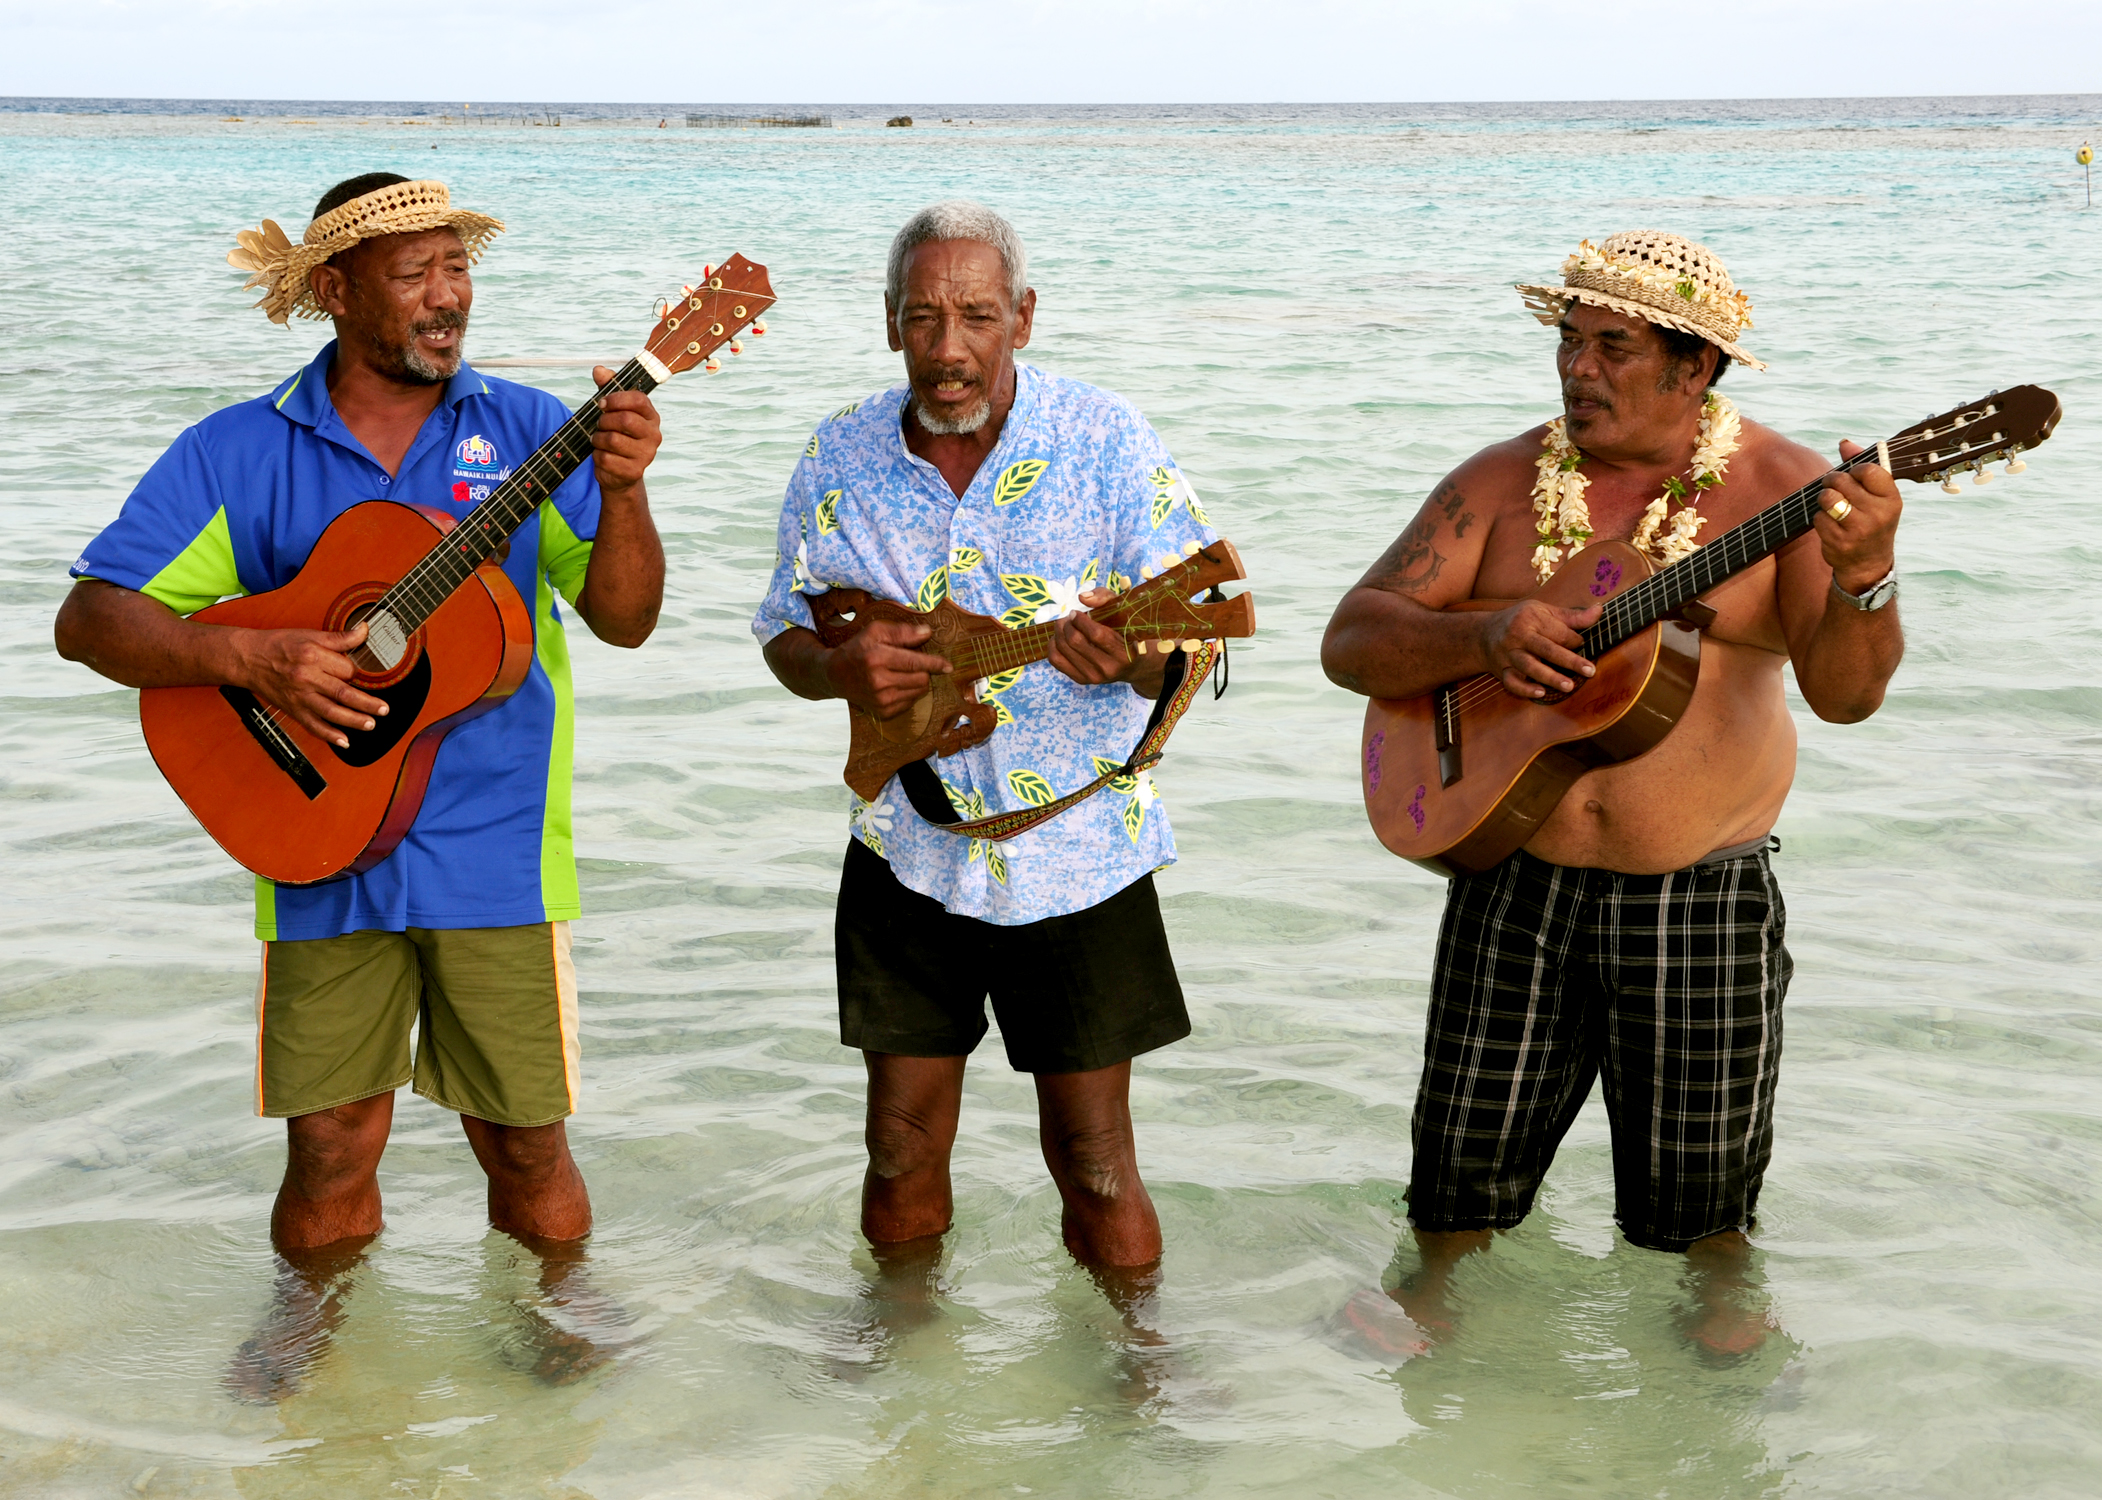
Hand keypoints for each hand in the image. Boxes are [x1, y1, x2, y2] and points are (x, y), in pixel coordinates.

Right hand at [232, 621, 387, 747]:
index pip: (345, 669)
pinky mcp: (293, 710)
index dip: (356, 673)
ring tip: (370, 724)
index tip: (361, 674)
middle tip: (383, 709)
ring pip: (331, 712)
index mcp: (312, 657)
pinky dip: (328, 736)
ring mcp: (299, 697)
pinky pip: (312, 726)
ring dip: (353, 721)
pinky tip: (344, 741)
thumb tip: (364, 630)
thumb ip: (339, 638)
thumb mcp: (310, 635)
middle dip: (366, 703)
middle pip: (342, 693)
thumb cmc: (278, 645)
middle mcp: (306, 678)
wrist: (247, 658)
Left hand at [590, 365, 662, 500]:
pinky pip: (607, 459)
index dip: (616, 398)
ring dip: (598, 439)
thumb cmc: (616, 435)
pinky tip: (602, 456)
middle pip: (625, 419)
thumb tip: (599, 370)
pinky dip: (597, 456)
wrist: (619, 474)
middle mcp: (654, 435)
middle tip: (600, 425)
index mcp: (651, 416)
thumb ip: (607, 388)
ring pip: (612, 440)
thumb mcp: (612, 410)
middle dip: (604, 421)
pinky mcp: (634, 472)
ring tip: (598, 441)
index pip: (639, 399)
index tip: (602, 403)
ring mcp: (646, 455)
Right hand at [824, 619, 952, 719]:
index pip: (914, 662)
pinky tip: (895, 684)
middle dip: (924, 670)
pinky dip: (909, 692)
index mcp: (877, 658)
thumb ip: (902, 631)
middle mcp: (879, 682)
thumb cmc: (857, 649)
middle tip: (912, 663)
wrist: (835, 675)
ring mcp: (881, 700)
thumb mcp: (874, 631)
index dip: (934, 663)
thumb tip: (927, 633)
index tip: (948, 665)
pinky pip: (910, 702)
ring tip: (901, 673)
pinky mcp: (883, 712)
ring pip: (918, 691)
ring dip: (917, 681)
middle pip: (921, 679)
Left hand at [1048, 587, 1164, 694]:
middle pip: (1075, 641)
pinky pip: (1056, 660)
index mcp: (1125, 653)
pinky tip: (1060, 638)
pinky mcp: (1081, 680)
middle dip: (1066, 624)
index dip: (1081, 620)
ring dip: (1058, 632)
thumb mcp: (1122, 610)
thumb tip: (1082, 598)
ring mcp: (1093, 677)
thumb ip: (1104, 598)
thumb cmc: (1126, 632)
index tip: (1076, 612)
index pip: (1096, 635)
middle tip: (1068, 617)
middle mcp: (1108, 668)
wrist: (1131, 665)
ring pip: (1062, 649)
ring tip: (1064, 625)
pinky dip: (1053, 645)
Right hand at [1481, 599, 1600, 699]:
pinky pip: (1512, 682)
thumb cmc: (1519, 621)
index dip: (1575, 640)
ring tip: (1569, 686)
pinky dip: (1524, 689)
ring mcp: (1508, 654)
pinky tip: (1540, 693)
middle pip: (1546, 649)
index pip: (1558, 633)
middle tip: (1590, 671)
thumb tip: (1599, 610)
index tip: (1582, 644)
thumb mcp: (1543, 611)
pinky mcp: (1501, 670)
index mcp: (1531, 618)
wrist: (1483, 634)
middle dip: (1569, 661)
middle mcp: (1518, 636)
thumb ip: (1572, 615)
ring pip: (1529, 667)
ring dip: (1549, 677)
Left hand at [1816, 440, 1901, 594]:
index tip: (1854, 475)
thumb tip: (1845, 443)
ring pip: (1827, 499)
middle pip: (1841, 481)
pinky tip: (1830, 523)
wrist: (1868, 564)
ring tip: (1830, 503)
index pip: (1869, 470)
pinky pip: (1818, 518)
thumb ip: (1863, 466)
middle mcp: (1878, 514)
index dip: (1855, 468)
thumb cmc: (1872, 520)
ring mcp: (1859, 530)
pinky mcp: (1839, 542)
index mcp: (1892, 499)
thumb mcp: (1877, 496)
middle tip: (1833, 486)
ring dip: (1823, 498)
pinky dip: (1819, 518)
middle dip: (1832, 481)